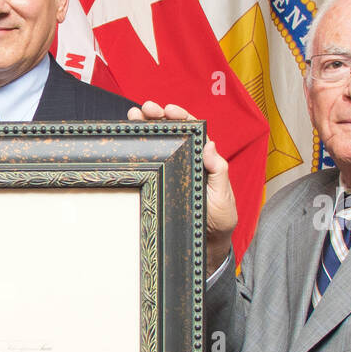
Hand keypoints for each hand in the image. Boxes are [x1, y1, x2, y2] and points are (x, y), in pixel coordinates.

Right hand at [128, 101, 236, 272]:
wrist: (205, 242)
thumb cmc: (219, 219)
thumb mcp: (222, 197)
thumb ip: (218, 172)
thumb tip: (211, 145)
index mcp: (204, 158)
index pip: (192, 130)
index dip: (180, 116)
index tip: (168, 109)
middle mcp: (187, 160)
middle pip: (171, 132)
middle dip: (157, 116)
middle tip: (143, 109)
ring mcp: (172, 170)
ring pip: (158, 144)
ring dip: (145, 128)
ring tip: (131, 117)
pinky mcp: (161, 182)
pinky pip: (150, 163)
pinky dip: (139, 149)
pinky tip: (128, 141)